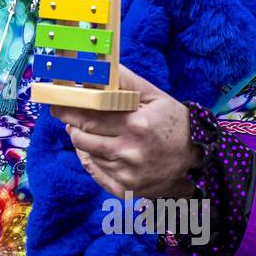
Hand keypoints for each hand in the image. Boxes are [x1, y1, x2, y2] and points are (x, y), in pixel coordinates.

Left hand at [53, 66, 199, 199]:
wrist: (199, 162)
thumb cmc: (175, 124)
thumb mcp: (156, 97)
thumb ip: (127, 82)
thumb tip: (102, 66)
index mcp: (136, 125)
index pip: (89, 116)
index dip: (68, 110)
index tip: (56, 103)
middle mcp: (129, 152)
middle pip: (82, 137)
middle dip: (72, 124)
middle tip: (68, 117)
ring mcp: (127, 174)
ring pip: (87, 154)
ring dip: (82, 142)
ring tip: (85, 131)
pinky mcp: (126, 190)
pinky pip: (96, 174)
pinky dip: (91, 161)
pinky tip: (94, 151)